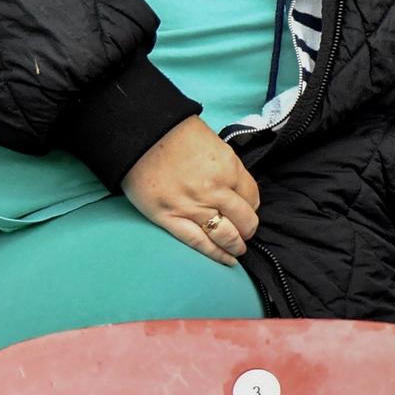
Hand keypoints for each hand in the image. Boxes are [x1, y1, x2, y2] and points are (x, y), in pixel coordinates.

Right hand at [122, 116, 261, 266]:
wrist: (142, 135)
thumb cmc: (178, 134)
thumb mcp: (215, 145)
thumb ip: (227, 168)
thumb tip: (235, 186)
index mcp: (228, 168)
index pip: (252, 195)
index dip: (252, 204)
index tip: (248, 208)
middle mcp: (215, 190)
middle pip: (243, 218)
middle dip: (249, 228)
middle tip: (248, 231)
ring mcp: (192, 207)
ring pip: (225, 234)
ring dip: (236, 244)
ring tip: (239, 249)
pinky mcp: (169, 218)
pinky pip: (198, 242)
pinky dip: (215, 254)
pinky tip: (227, 260)